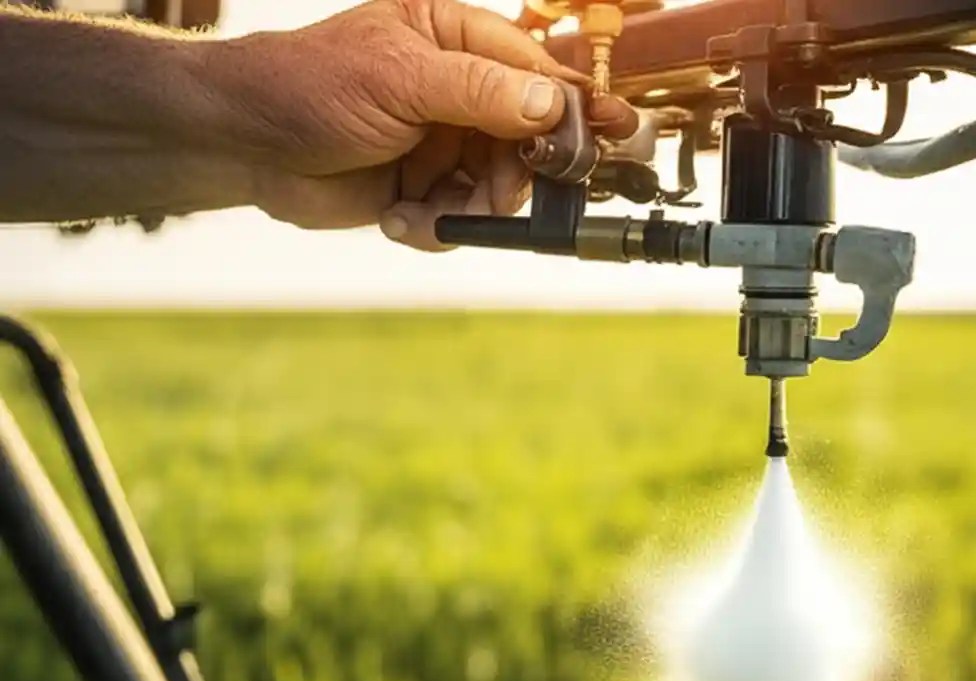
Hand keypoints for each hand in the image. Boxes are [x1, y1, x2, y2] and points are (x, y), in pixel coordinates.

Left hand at [211, 0, 636, 249]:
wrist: (243, 144)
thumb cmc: (309, 86)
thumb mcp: (400, 78)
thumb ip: (481, 91)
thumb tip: (552, 104)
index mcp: (457, 37)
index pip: (535, 69)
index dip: (573, 104)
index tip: (611, 132)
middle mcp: (459, 89)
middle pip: (530, 137)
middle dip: (518, 172)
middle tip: (502, 193)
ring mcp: (444, 141)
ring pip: (501, 186)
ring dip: (474, 209)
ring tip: (434, 210)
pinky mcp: (426, 187)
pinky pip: (463, 217)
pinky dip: (438, 226)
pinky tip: (399, 218)